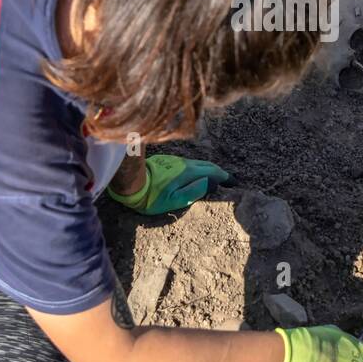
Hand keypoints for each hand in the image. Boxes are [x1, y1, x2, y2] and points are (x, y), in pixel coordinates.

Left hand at [107, 154, 228, 214]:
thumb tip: (208, 183)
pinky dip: (196, 168)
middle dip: (218, 172)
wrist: (129, 182)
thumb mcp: (174, 200)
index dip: (224, 177)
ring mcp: (174, 161)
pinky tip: (195, 174)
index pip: (212, 172)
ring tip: (213, 177)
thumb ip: (193, 192)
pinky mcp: (167, 162)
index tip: (233, 182)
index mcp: (188, 172)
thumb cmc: (151, 196)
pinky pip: (187, 163)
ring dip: (207, 169)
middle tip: (226, 180)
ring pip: (196, 163)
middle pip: (206, 165)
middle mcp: (183, 163)